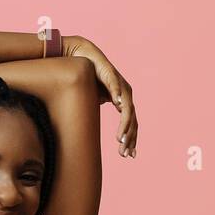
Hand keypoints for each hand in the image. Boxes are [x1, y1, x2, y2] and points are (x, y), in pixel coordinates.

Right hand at [62, 35, 137, 157]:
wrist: (82, 58)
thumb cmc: (88, 81)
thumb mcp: (94, 103)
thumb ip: (97, 115)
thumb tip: (89, 134)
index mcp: (123, 101)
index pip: (131, 124)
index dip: (131, 140)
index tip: (129, 156)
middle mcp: (125, 94)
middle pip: (132, 120)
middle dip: (128, 138)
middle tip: (124, 153)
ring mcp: (120, 84)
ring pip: (127, 108)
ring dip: (125, 124)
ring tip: (121, 139)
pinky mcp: (111, 74)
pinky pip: (116, 87)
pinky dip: (117, 96)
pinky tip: (118, 106)